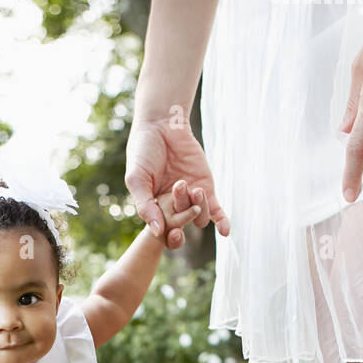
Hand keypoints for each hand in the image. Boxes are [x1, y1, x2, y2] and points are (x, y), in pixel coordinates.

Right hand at [126, 115, 229, 247]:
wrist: (162, 125)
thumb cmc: (143, 151)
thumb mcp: (137, 180)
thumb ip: (145, 206)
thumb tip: (157, 231)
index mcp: (155, 208)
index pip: (163, 232)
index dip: (169, 237)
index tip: (172, 232)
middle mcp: (173, 206)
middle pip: (182, 225)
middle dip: (182, 216)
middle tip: (178, 188)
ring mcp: (191, 198)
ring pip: (199, 217)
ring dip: (197, 208)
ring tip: (190, 186)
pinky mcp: (206, 187)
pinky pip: (216, 210)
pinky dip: (221, 221)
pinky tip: (225, 231)